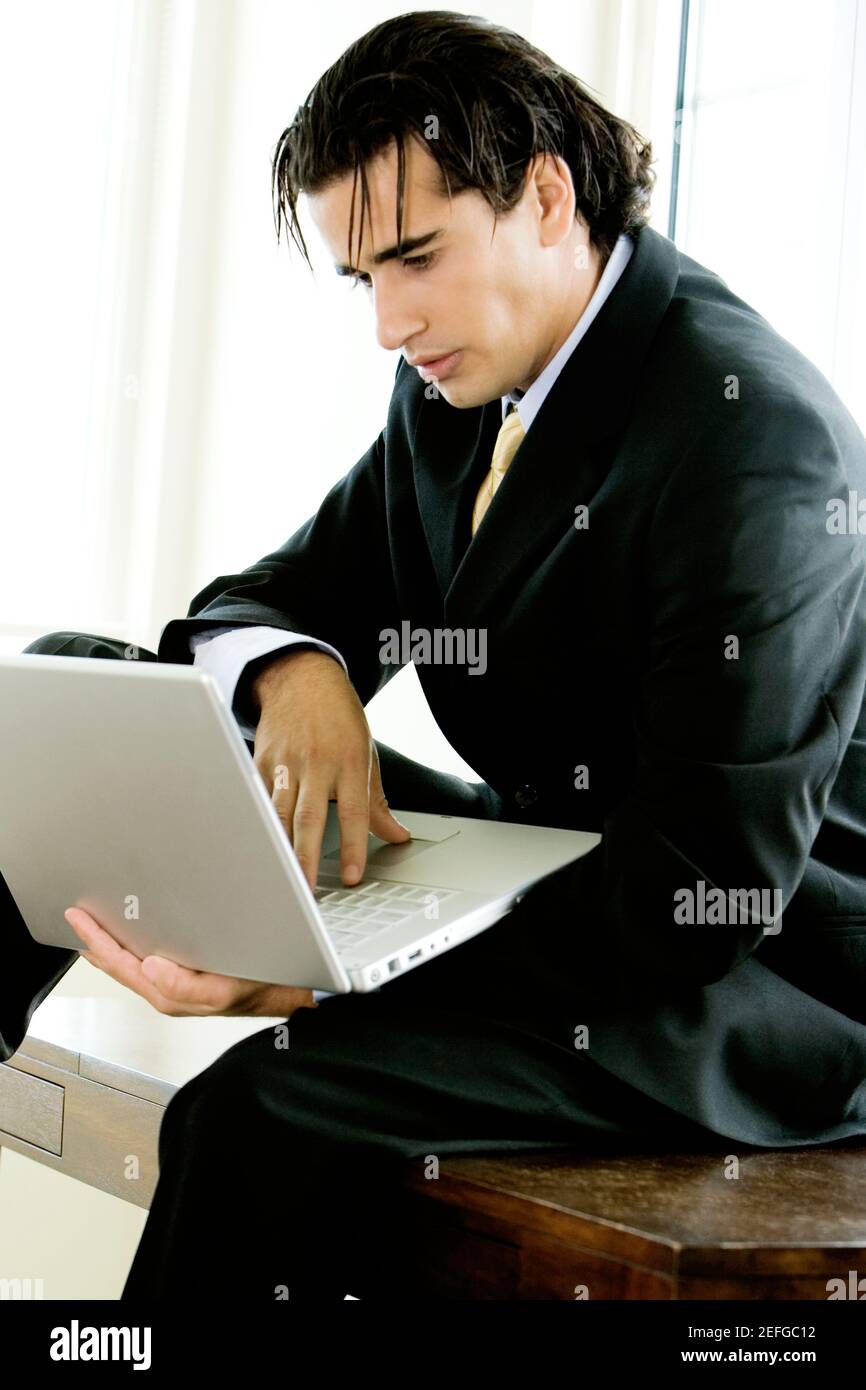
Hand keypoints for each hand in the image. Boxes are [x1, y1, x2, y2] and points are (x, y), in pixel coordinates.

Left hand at [65, 907, 316, 1017]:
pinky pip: (146, 959)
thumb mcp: (223, 989)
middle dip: (94, 940)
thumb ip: (185, 984)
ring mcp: (174, 983)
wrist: (288, 992)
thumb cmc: (260, 989)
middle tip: (75, 914)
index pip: (121, 963)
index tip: (78, 917)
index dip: (96, 939)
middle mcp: (166, 989)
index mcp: (168, 993)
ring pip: (130, 962)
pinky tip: (129, 935)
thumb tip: (150, 967)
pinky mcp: (185, 974)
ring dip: (109, 942)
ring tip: (92, 925)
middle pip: (118, 963)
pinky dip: (131, 944)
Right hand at [251, 647, 411, 888]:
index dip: (355, 846)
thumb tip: (397, 835)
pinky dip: (259, 824)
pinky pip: (259, 798)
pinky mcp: (261, 761)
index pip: (354, 812)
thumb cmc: (338, 717)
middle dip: (307, 856)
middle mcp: (317, 763)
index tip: (354, 876)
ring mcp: (285, 762)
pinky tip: (258, 848)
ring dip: (280, 847)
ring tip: (280, 877)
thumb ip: (377, 801)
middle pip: (310, 817)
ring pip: (278, 812)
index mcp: (350, 762)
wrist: (300, 677)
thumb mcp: (367, 752)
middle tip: (308, 888)